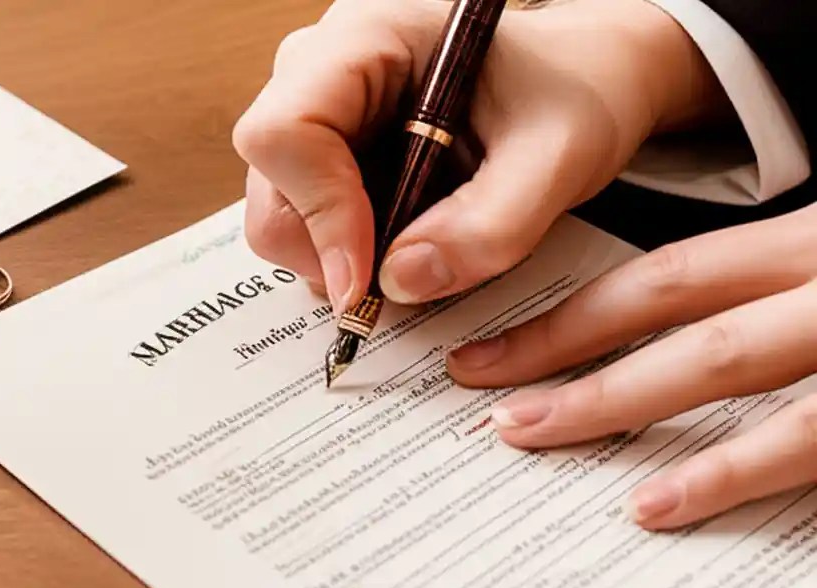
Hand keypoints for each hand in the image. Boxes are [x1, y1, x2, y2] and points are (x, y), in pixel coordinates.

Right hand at [232, 0, 727, 313]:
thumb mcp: (559, 159)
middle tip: (397, 283)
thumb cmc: (574, 93)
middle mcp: (323, 66)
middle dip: (326, 247)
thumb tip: (400, 282)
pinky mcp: (326, 149)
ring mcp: (318, 109)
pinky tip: (408, 239)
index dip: (319, 213)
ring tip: (418, 253)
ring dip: (339, 254)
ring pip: (279, 207)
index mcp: (369, 36)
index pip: (286, 131)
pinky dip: (347, 251)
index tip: (367, 278)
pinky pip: (305, 217)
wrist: (584, 81)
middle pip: (271, 179)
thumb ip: (491, 226)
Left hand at [446, 206, 816, 529]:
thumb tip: (683, 364)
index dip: (572, 318)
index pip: (669, 275)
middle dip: (560, 347)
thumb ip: (773, 312)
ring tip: (530, 435)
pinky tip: (652, 504)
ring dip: (613, 398)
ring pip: (718, 357)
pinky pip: (799, 435)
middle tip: (482, 397)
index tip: (489, 356)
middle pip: (670, 298)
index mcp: (807, 243)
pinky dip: (724, 473)